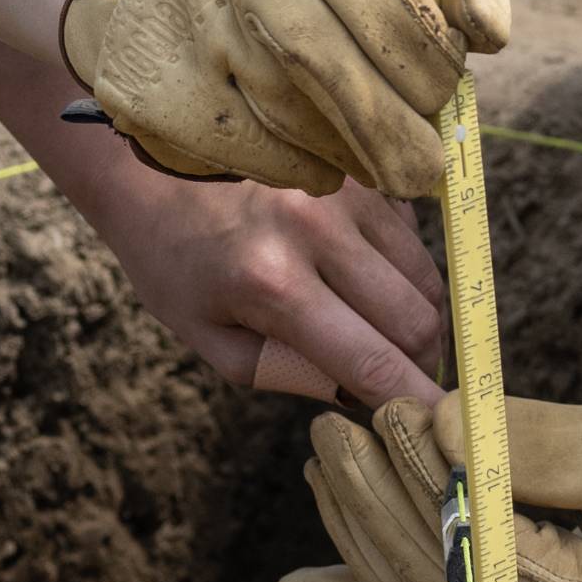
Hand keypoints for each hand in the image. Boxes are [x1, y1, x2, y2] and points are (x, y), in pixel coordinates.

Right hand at [59, 0, 512, 198]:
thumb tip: (488, 35)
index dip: (416, 38)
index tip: (453, 86)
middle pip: (315, 44)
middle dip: (388, 115)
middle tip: (431, 166)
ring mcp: (182, 7)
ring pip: (283, 102)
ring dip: (351, 148)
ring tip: (392, 168)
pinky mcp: (153, 81)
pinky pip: (246, 144)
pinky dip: (301, 167)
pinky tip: (330, 168)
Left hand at [60, 146, 447, 403]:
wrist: (146, 158)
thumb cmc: (172, 257)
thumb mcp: (209, 336)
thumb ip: (283, 374)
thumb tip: (355, 391)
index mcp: (273, 283)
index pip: (371, 360)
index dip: (412, 401)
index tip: (435, 424)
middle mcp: (316, 230)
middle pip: (417, 319)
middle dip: (419, 361)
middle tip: (400, 376)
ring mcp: (342, 191)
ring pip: (425, 276)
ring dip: (416, 314)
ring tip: (379, 326)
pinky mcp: (354, 167)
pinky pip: (410, 234)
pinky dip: (400, 266)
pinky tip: (361, 270)